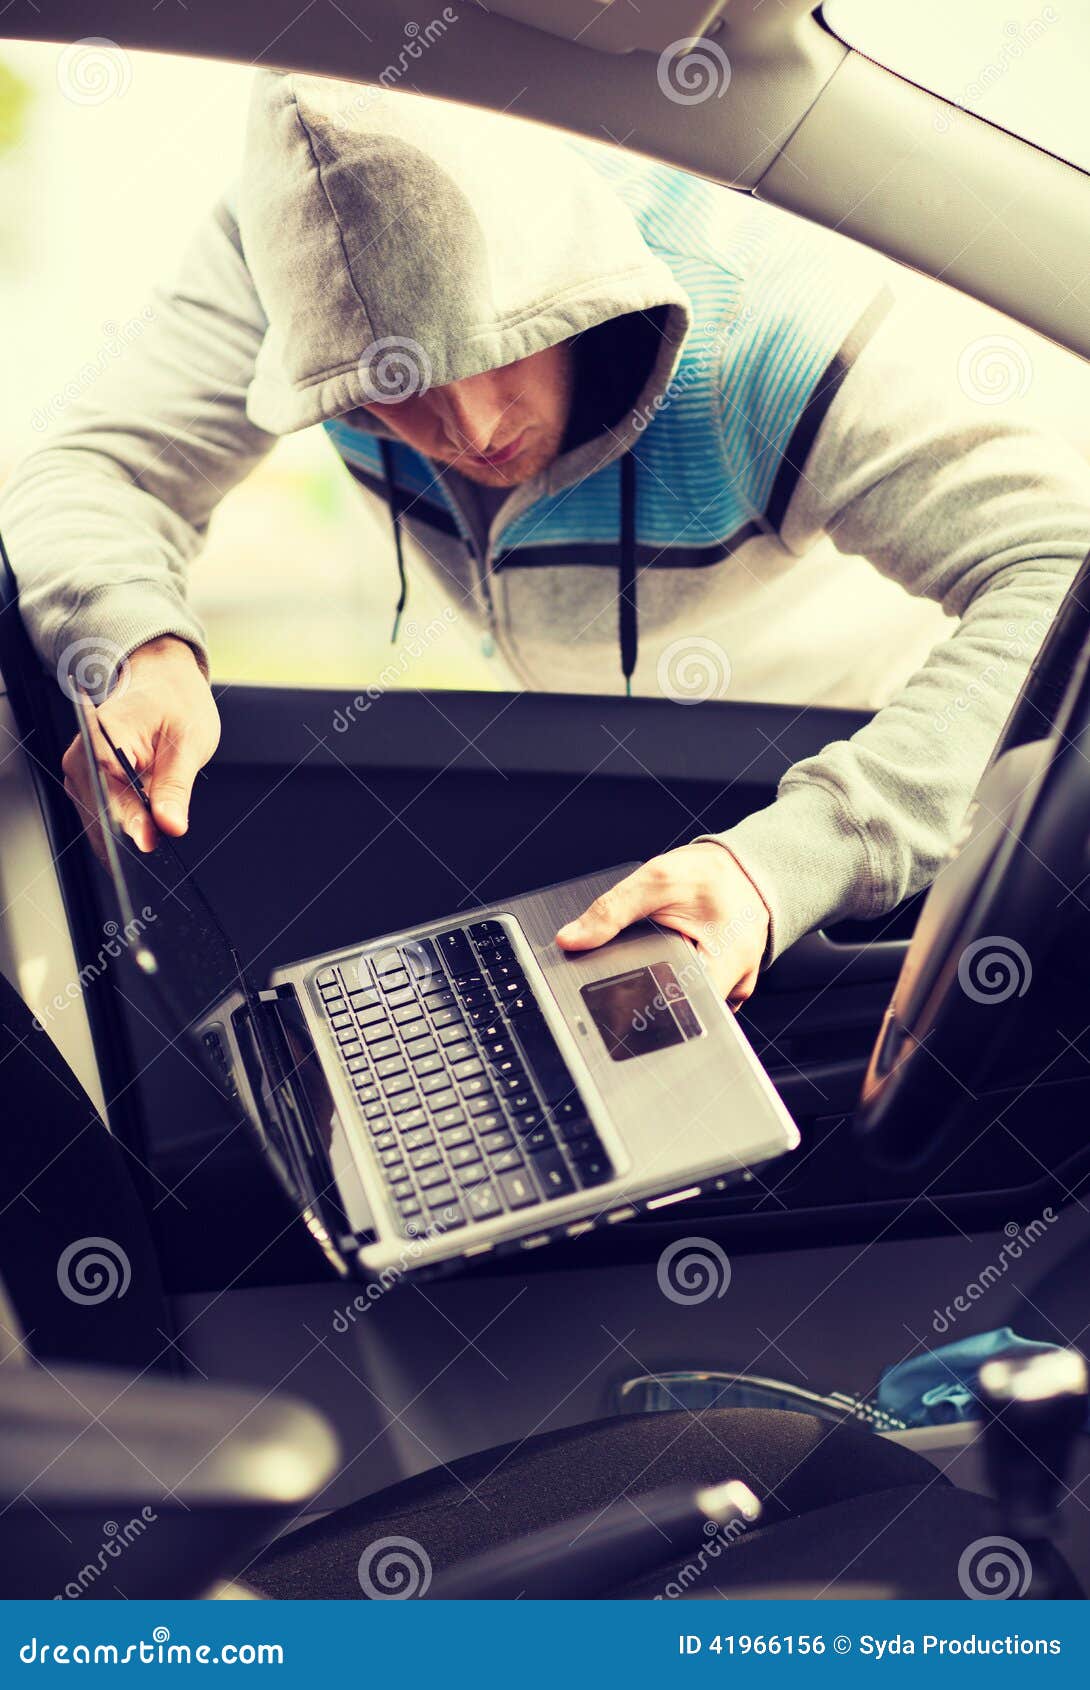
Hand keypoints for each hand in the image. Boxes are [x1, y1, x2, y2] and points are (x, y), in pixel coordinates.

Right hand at [61, 635, 219, 852]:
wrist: (161, 682)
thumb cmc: (175, 702)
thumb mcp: (190, 742)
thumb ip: (176, 787)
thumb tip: (170, 825)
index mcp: (104, 736)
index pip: (111, 791)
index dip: (131, 822)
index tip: (149, 843)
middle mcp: (82, 755)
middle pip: (99, 811)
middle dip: (129, 834)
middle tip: (158, 846)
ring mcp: (79, 770)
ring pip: (96, 820)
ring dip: (124, 834)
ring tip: (154, 837)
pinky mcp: (86, 782)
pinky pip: (99, 814)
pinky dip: (121, 827)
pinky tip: (142, 832)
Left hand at [556, 841, 770, 1005]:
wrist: (743, 868)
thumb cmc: (711, 874)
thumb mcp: (657, 879)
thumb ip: (612, 910)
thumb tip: (571, 939)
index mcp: (725, 959)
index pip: (681, 1007)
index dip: (645, 1010)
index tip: (619, 1004)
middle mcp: (735, 981)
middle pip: (682, 1013)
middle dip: (649, 1004)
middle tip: (626, 988)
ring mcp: (732, 987)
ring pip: (687, 1008)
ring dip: (663, 995)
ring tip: (647, 974)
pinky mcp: (725, 985)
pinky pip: (694, 995)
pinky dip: (675, 986)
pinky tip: (664, 970)